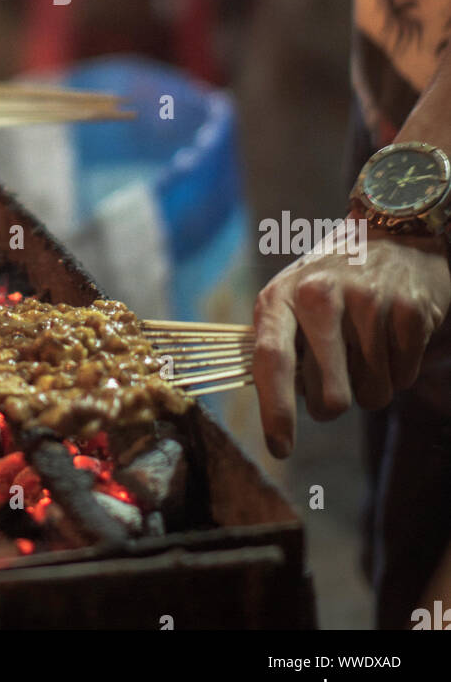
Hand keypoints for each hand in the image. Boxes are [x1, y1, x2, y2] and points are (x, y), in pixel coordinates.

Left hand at [253, 222, 450, 457]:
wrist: (393, 232)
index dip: (275, 410)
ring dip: (371, 383)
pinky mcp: (410, 311)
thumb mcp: (292, 299)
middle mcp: (321, 295)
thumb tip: (277, 408)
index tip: (280, 449)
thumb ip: (280, 347)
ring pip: (372, 395)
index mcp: (283, 296)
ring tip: (366, 342)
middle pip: (330, 398)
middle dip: (335, 404)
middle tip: (338, 377)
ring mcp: (369, 301)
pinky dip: (399, 368)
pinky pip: (403, 378)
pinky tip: (392, 334)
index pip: (272, 359)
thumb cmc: (332, 282)